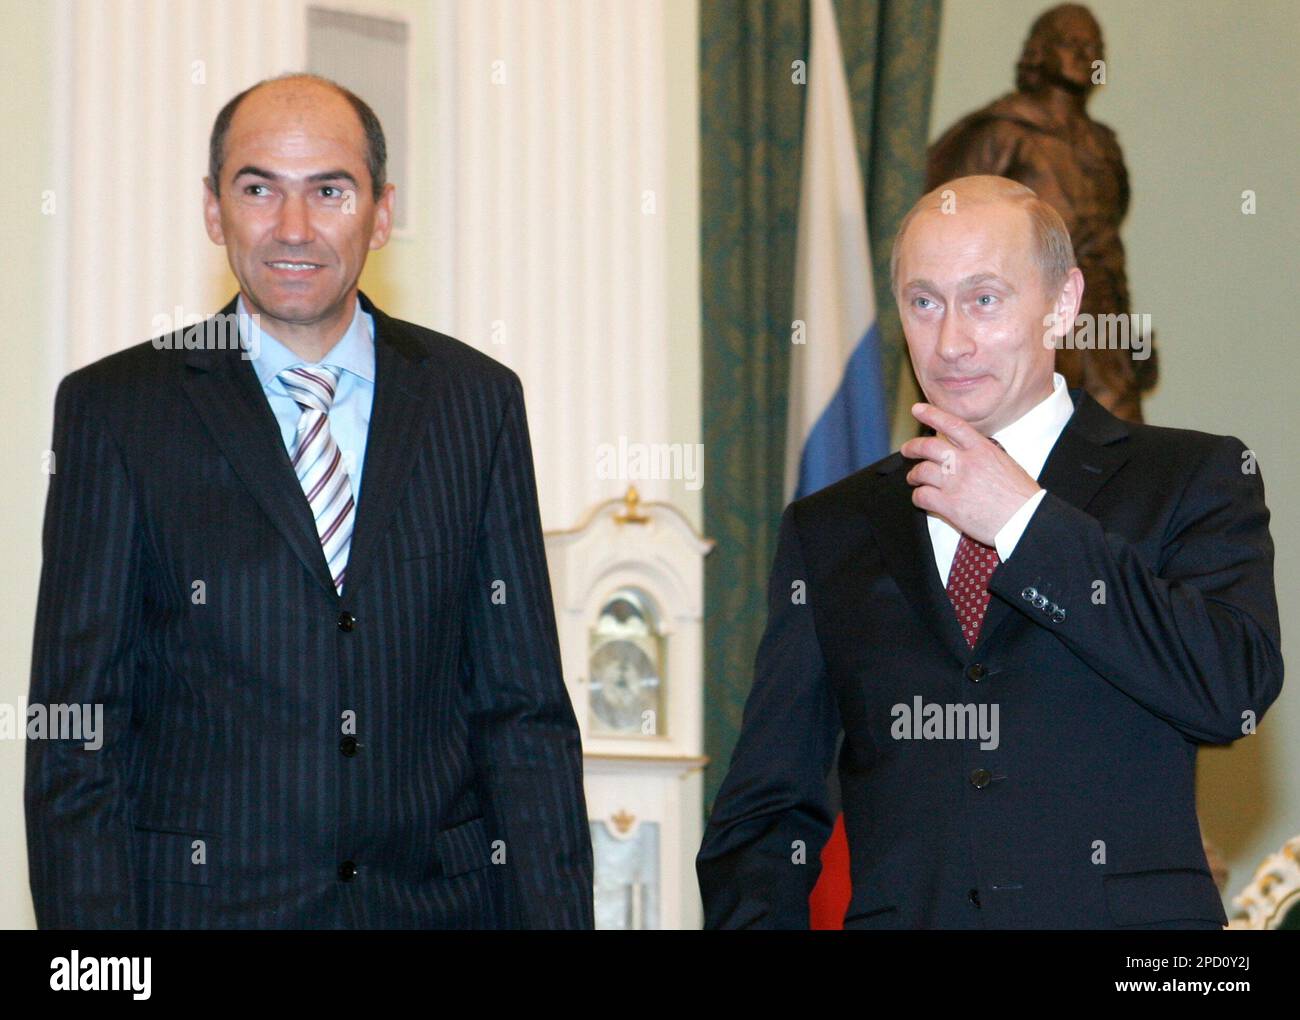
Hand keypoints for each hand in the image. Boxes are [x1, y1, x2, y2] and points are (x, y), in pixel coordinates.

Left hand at [899, 402, 1041, 545]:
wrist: (1026, 520)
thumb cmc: (1020, 495)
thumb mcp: (1005, 463)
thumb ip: (982, 453)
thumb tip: (966, 448)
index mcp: (982, 449)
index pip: (952, 424)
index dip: (932, 414)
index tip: (918, 409)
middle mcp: (966, 462)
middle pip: (928, 447)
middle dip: (912, 447)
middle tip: (906, 450)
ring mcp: (955, 484)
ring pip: (921, 471)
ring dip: (914, 474)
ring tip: (913, 477)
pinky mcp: (949, 505)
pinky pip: (922, 496)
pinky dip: (918, 496)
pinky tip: (921, 498)